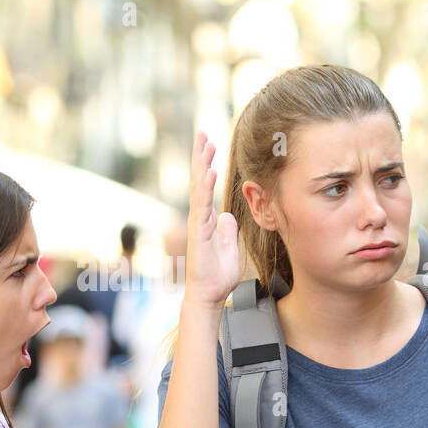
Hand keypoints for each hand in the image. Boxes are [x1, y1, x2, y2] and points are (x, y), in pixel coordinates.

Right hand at [184, 132, 241, 308]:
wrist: (208, 295)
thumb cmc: (218, 276)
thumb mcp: (229, 247)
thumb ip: (227, 230)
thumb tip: (227, 215)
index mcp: (206, 220)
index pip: (205, 186)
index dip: (207, 165)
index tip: (210, 145)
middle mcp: (199, 218)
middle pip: (198, 181)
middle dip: (200, 156)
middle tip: (202, 133)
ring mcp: (197, 224)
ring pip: (198, 188)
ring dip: (202, 165)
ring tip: (205, 143)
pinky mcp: (199, 232)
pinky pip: (202, 205)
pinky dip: (205, 187)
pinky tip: (209, 171)